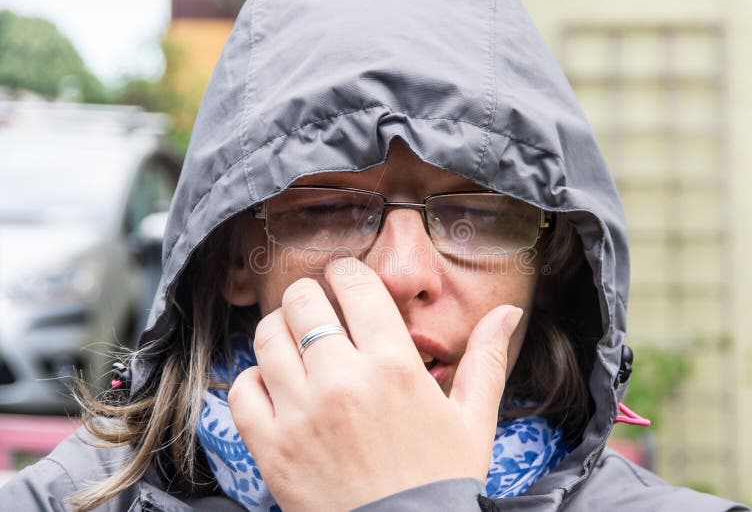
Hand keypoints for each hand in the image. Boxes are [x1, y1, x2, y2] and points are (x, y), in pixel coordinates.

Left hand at [228, 256, 522, 511]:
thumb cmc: (440, 483)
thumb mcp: (474, 421)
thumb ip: (486, 360)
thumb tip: (506, 314)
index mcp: (394, 366)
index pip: (354, 284)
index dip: (347, 272)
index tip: (347, 279)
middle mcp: (343, 381)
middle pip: (302, 300)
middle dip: (311, 295)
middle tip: (320, 309)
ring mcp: (301, 414)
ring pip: (268, 336)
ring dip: (280, 330)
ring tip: (297, 343)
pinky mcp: (272, 447)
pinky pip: (242, 389)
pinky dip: (254, 379)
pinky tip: (276, 386)